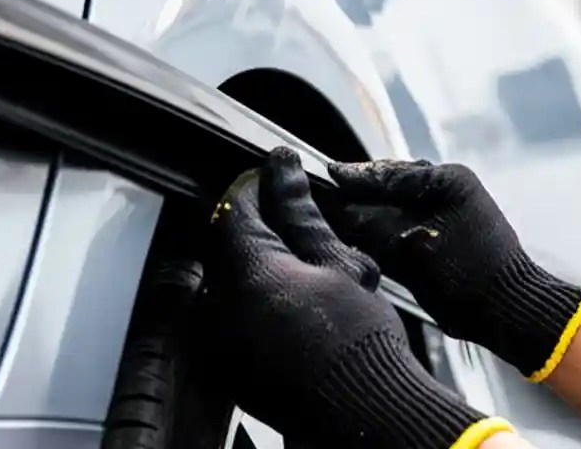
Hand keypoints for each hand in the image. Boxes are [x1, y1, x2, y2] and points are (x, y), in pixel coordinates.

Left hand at [198, 148, 512, 448]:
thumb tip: (283, 167)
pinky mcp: (221, 367)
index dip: (258, 188)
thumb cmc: (359, 339)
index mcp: (241, 275)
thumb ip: (299, 213)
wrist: (367, 414)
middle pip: (224, 245)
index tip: (279, 182)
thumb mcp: (337, 264)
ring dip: (255, 269)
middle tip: (300, 231)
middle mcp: (214, 309)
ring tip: (302, 275)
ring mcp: (213, 343)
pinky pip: (227, 318)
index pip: (232, 209)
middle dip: (258, 232)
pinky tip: (291, 309)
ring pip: (225, 282)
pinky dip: (252, 304)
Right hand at [327, 160, 580, 381]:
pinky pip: (405, 227)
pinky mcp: (442, 239)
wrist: (509, 311)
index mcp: (448, 180)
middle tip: (327, 197)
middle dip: (360, 195)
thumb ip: (371, 224)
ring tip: (339, 217)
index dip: (355, 177)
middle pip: (389, 188)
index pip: (389, 172)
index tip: (327, 174)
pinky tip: (363, 238)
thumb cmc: (468, 275)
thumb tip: (337, 209)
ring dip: (370, 214)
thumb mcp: (411, 246)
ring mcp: (446, 214)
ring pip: (395, 208)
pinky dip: (385, 232)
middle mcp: (447, 192)